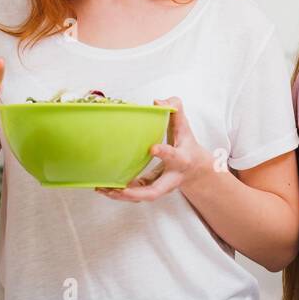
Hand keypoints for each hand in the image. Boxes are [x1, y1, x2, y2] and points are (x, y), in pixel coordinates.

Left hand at [96, 97, 213, 202]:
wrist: (195, 170)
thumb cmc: (187, 146)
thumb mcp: (185, 127)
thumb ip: (175, 110)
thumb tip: (158, 102)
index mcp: (181, 160)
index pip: (173, 157)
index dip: (164, 153)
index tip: (152, 148)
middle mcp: (170, 178)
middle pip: (154, 191)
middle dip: (136, 193)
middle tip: (120, 189)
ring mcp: (160, 187)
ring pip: (141, 197)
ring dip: (121, 195)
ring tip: (103, 189)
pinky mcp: (150, 189)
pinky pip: (134, 194)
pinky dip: (119, 193)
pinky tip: (103, 188)